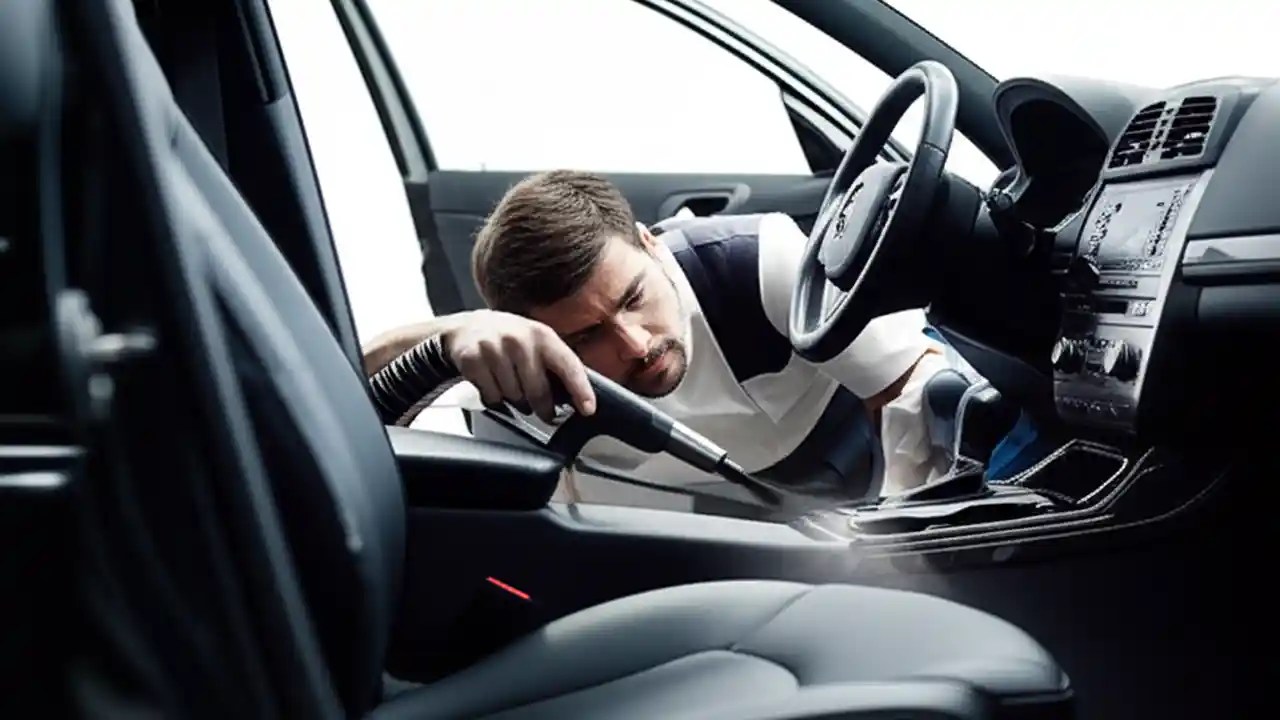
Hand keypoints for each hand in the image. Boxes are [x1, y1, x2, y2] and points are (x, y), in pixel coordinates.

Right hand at [442, 310, 595, 422]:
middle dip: (544, 408)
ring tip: (513, 389)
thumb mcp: (537, 341)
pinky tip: (494, 386)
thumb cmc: (510, 339)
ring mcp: (494, 349)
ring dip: (517, 402)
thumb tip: (576, 396)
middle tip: (545, 413)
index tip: (588, 409)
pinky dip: (495, 400)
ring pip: (514, 397)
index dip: (580, 389)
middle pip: (538, 391)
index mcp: (542, 336)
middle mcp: (519, 340)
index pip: (568, 365)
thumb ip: (556, 364)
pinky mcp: (472, 360)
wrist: (467, 328)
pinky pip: (491, 397)